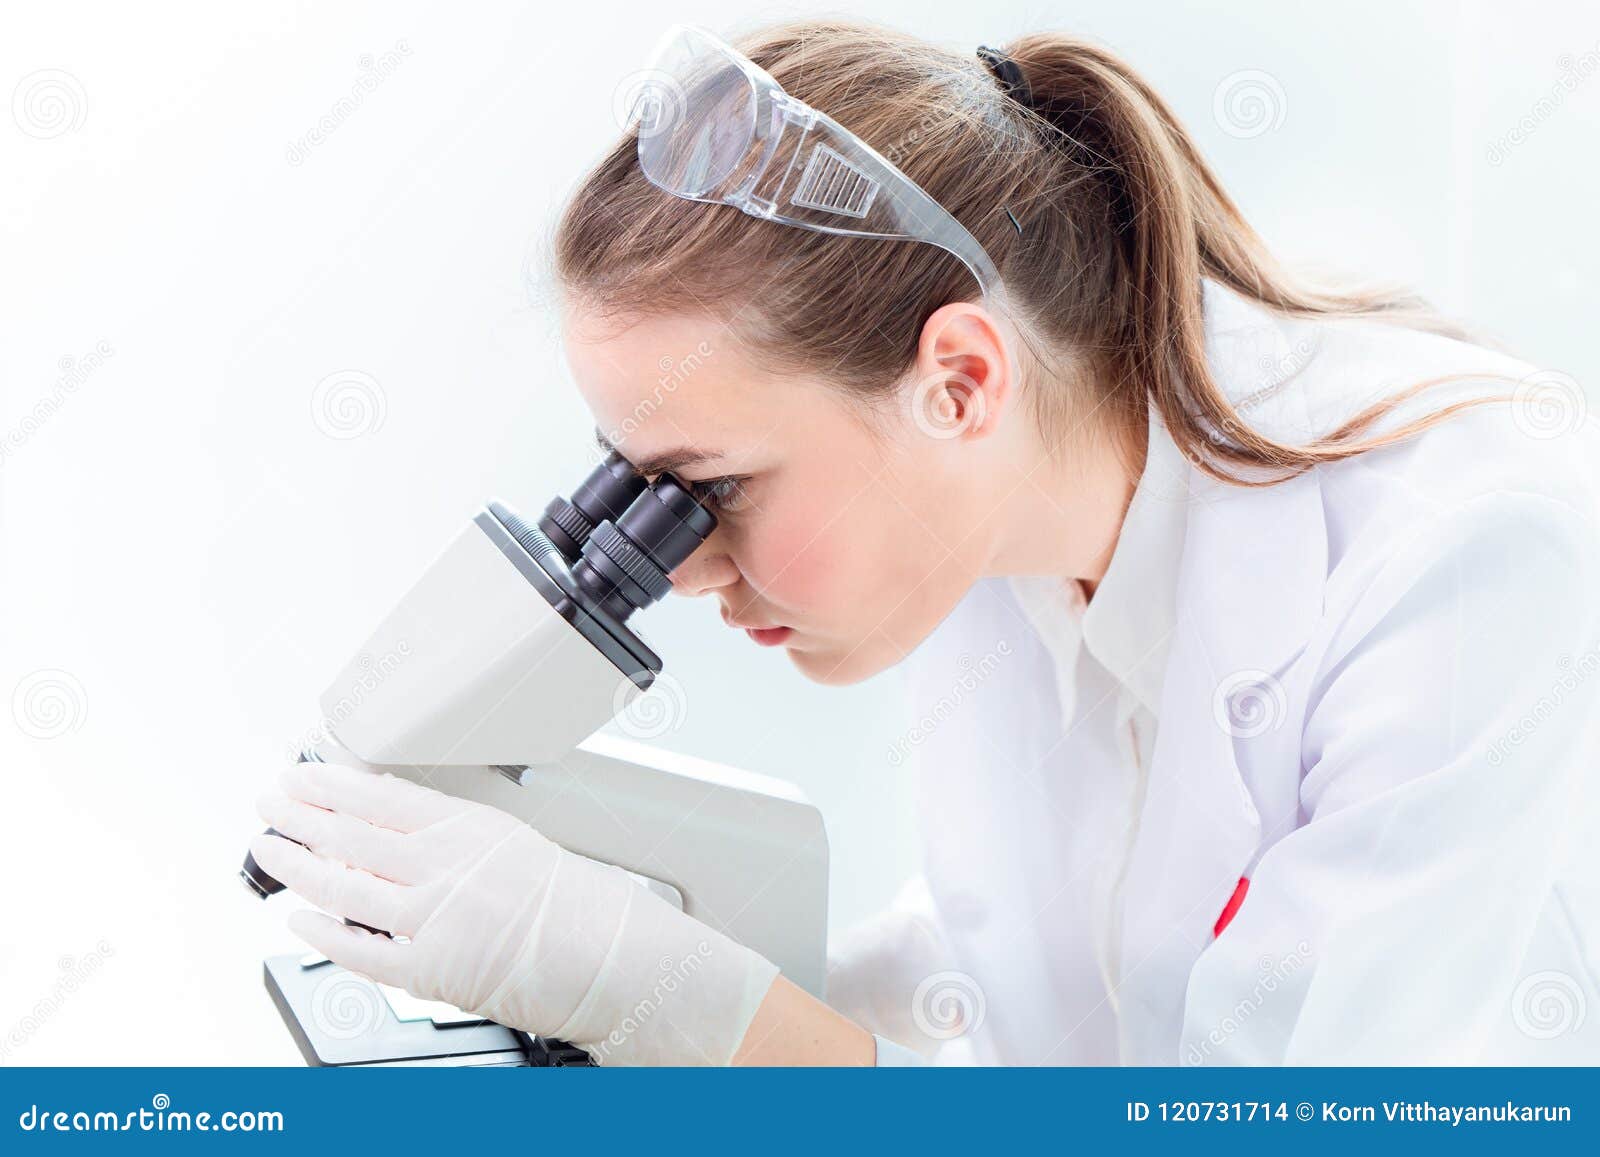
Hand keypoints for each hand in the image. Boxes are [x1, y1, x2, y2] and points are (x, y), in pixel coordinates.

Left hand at [251, 760, 778, 1064]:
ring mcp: (433, 916)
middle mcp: (443, 865)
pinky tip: (298, 921)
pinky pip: (359, 949)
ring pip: (342, 884)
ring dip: (296, 865)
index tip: (298, 776)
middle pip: (349, 833)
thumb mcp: (511, 842)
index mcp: (466, 826)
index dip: (327, 784)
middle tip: (266, 803)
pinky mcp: (430, 968)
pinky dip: (321, 935)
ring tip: (268, 850)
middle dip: (298, 815)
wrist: (612, 956)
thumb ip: (450, 832)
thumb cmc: (577, 904)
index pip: (378, 795)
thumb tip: (392, 818)